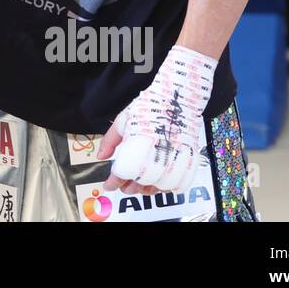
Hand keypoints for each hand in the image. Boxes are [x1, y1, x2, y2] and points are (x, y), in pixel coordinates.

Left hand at [97, 45, 215, 194]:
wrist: (177, 97)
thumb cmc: (147, 107)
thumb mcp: (123, 120)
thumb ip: (110, 141)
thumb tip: (100, 157)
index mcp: (138, 143)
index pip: (123, 171)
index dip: (114, 182)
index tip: (108, 186)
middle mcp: (157, 152)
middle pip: (141, 183)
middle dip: (130, 187)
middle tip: (123, 185)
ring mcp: (175, 157)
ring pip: (160, 187)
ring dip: (148, 190)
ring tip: (140, 185)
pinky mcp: (188, 159)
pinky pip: (179, 183)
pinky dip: (167, 188)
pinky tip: (158, 183)